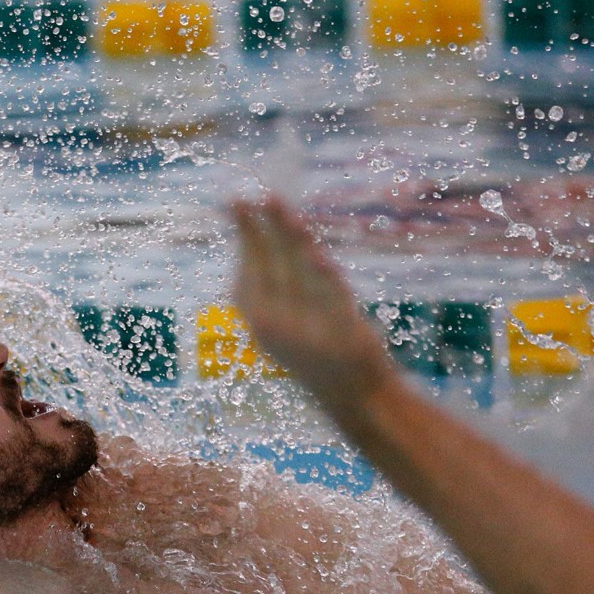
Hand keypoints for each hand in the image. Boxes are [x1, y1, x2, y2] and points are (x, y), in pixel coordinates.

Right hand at [232, 196, 395, 413]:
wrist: (354, 397)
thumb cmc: (319, 354)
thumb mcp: (284, 326)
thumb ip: (272, 289)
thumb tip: (265, 239)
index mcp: (259, 324)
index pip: (246, 272)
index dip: (243, 238)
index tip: (239, 206)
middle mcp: (277, 328)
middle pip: (268, 267)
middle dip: (258, 229)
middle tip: (250, 197)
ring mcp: (309, 332)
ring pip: (298, 275)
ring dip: (290, 239)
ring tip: (283, 209)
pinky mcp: (342, 337)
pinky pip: (333, 300)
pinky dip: (326, 278)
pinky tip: (320, 256)